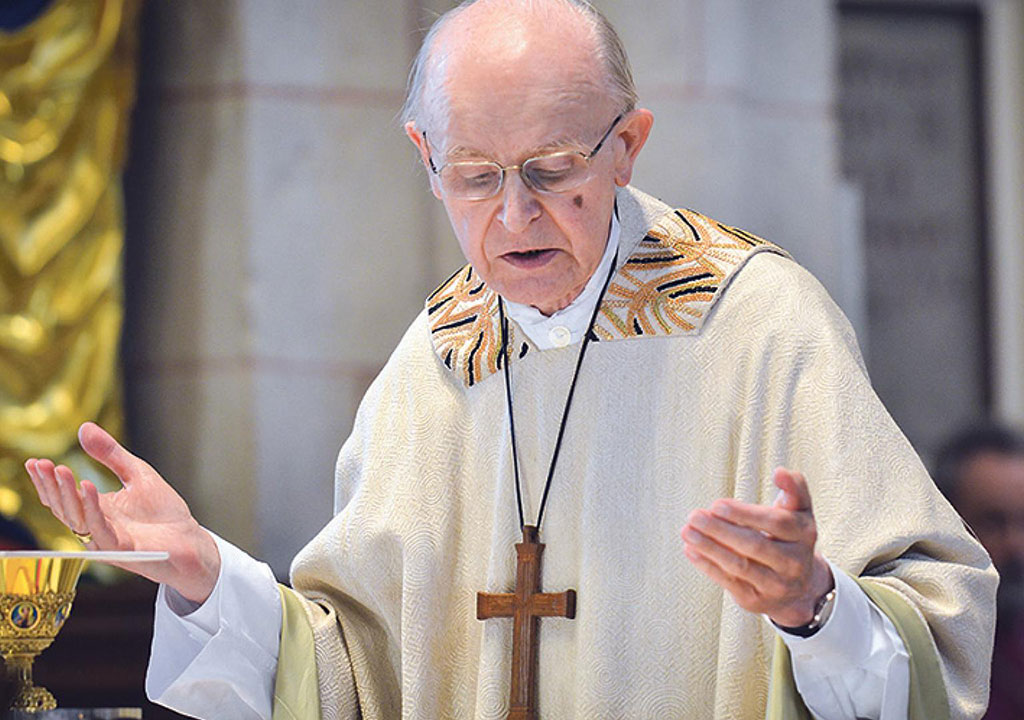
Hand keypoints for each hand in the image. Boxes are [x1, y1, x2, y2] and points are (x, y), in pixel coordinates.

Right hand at [26, 422, 219, 603]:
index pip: (63, 497)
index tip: (34, 461)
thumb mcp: (136, 472)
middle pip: (64, 508)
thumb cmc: (163, 510)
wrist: (189, 539)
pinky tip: (87, 487)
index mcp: (96, 510)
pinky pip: (101, 530)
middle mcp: (95, 527)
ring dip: (68, 495)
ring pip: (77, 519)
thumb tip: (84, 427)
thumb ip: (110, 454)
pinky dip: (92, 509)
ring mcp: (107, 540)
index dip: (47, 481)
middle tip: (42, 464)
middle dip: (52, 486)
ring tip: (61, 471)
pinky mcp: (122, 550)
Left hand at [681, 467, 833, 626]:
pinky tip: (690, 549)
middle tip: (695, 516)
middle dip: (721, 530)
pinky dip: (707, 565)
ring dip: (709, 547)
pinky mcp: (755, 600)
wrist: (798, 587)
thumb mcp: (799, 512)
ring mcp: (775, 585)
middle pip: (755, 546)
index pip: (776, 523)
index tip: (717, 504)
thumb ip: (794, 488)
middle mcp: (794, 562)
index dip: (745, 514)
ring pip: (739, 565)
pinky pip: (728, 582)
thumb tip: (781, 472)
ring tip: (686, 531)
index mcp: (804, 535)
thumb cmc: (790, 538)